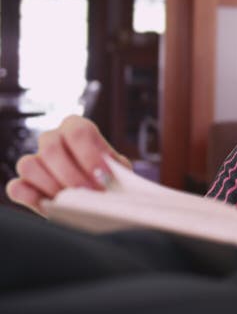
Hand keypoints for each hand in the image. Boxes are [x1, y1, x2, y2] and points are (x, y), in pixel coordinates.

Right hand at [6, 115, 131, 213]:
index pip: (78, 131)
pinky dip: (31, 198)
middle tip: (90, 194)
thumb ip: (117, 172)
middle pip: (50, 147)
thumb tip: (112, 182)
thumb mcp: (120, 172)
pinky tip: (51, 206)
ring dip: (51, 186)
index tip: (104, 177)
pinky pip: (16, 188)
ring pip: (28, 165)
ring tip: (73, 203)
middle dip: (72, 175)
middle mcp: (52, 139)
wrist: (99, 198)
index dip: (90, 155)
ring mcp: (34, 161)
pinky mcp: (23, 184)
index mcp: (77, 129)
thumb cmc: (111, 180)